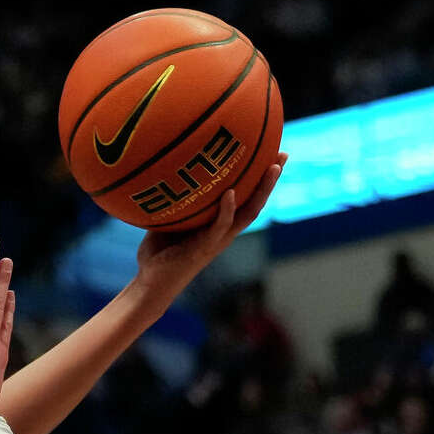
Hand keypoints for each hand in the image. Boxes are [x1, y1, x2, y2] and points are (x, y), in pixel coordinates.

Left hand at [133, 152, 288, 301]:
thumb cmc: (158, 251)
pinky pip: (219, 226)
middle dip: (271, 178)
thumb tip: (168, 167)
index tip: (271, 151)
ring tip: (272, 168)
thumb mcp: (169, 218)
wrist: (150, 283)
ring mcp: (217, 240)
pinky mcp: (204, 248)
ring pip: (247, 213)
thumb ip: (175, 198)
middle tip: (283, 154)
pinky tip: (230, 193)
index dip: (259, 176)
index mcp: (219, 223)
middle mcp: (224, 231)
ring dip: (261, 190)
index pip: (246, 196)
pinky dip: (226, 209)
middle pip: (256, 201)